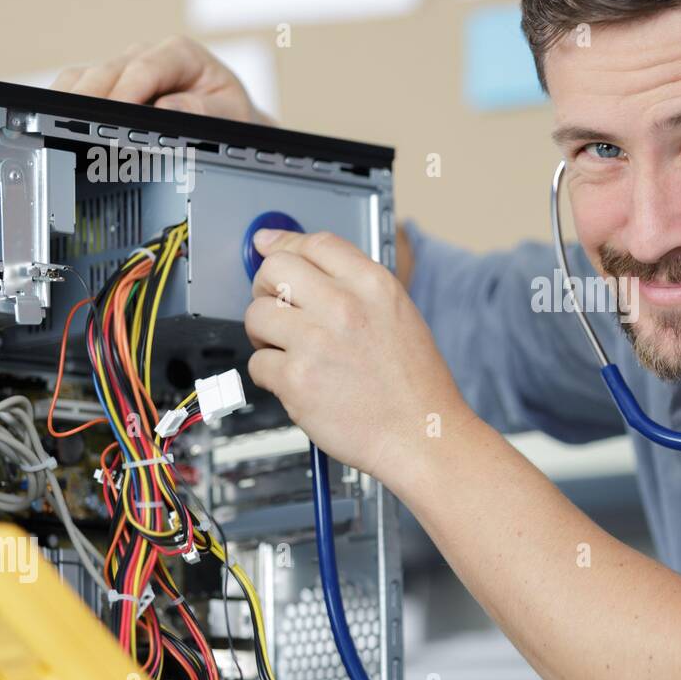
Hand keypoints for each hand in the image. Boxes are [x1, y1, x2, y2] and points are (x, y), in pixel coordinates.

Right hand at [51, 35, 271, 123]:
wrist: (227, 118)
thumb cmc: (230, 114)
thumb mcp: (231, 115)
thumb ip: (205, 111)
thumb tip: (167, 107)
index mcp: (181, 54)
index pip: (144, 69)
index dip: (124, 93)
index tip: (112, 119)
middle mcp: (148, 54)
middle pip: (108, 72)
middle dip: (90, 99)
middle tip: (74, 126)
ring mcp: (125, 66)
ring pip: (86, 76)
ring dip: (70, 99)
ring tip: (58, 124)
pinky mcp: (110, 81)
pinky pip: (78, 84)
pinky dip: (66, 100)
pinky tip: (58, 119)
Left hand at [243, 229, 474, 490]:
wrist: (424, 436)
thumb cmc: (415, 385)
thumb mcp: (398, 315)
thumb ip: (354, 287)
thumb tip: (305, 264)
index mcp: (374, 285)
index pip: (315, 243)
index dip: (284, 243)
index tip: (268, 247)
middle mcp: (345, 307)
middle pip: (275, 269)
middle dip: (266, 287)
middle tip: (277, 308)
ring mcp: (318, 342)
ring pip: (256, 314)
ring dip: (264, 334)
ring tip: (289, 351)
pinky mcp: (298, 380)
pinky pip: (257, 364)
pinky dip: (271, 375)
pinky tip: (298, 383)